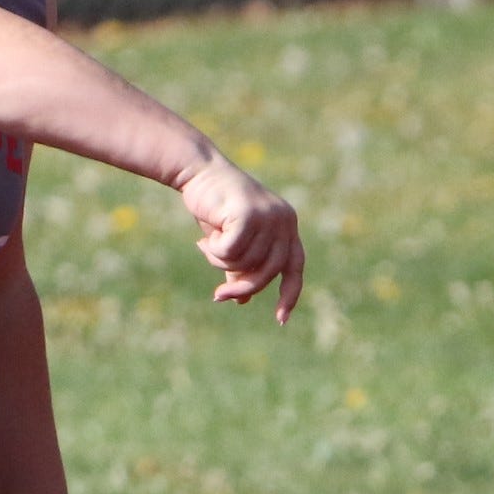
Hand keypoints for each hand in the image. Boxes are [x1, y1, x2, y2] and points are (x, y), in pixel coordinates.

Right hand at [177, 156, 306, 323]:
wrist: (199, 173)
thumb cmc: (215, 207)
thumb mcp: (231, 241)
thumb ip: (240, 268)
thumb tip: (242, 301)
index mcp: (287, 225)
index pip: (295, 266)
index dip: (290, 294)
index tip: (281, 320)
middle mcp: (284, 220)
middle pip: (268, 272)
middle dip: (241, 287)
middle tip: (217, 297)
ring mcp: (269, 216)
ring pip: (245, 263)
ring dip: (220, 261)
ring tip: (208, 243)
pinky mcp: (249, 215)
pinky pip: (230, 253)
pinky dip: (214, 251)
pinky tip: (206, 236)